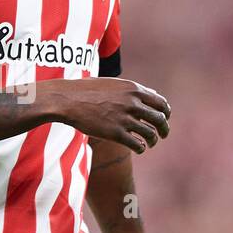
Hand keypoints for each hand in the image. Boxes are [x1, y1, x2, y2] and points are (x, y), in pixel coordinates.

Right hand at [50, 78, 169, 153]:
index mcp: (133, 89)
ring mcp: (124, 118)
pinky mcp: (115, 133)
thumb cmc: (87, 90)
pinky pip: (137, 144)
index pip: (161, 103)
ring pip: (150, 133)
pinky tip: (138, 149)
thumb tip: (152, 92)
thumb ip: (133, 89)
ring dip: (153, 140)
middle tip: (163, 135)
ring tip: (150, 144)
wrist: (67, 100)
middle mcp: (132, 103)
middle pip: (159, 119)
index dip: (166, 113)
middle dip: (164, 129)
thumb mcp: (113, 83)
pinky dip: (141, 148)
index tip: (164, 119)